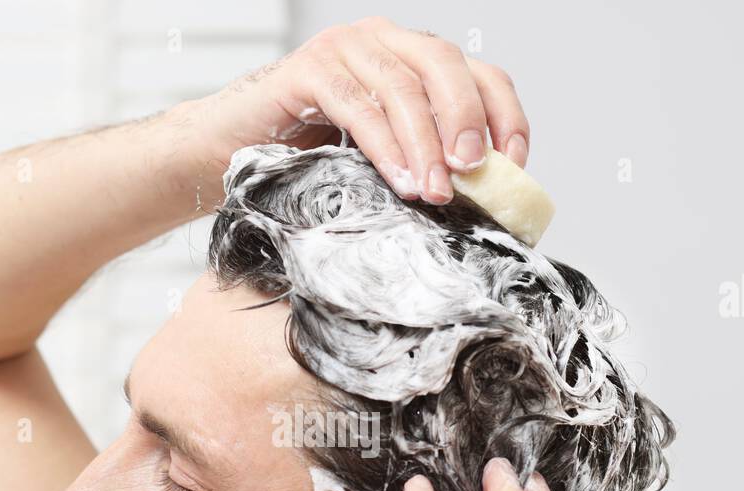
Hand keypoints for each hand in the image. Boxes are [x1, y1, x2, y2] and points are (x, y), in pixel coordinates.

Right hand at [194, 17, 531, 203]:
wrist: (229, 152)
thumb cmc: (308, 158)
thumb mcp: (383, 158)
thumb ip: (426, 158)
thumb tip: (483, 196)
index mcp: (411, 58)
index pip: (477, 72)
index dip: (503, 114)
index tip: (514, 163)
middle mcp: (382, 41)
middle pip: (443, 66)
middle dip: (466, 120)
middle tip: (474, 172)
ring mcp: (343, 49)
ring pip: (401, 87)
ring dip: (425, 143)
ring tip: (435, 191)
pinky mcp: (308, 70)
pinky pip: (357, 104)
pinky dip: (384, 145)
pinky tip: (399, 179)